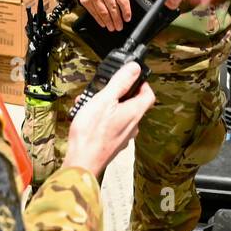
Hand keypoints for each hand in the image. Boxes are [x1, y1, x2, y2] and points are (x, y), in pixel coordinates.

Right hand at [65, 62, 155, 176]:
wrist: (82, 161)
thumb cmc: (92, 133)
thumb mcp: (104, 99)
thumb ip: (121, 83)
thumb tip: (135, 69)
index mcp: (135, 112)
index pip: (149, 94)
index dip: (141, 83)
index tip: (130, 78)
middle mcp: (133, 125)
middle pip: (132, 103)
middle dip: (117, 94)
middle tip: (103, 91)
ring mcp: (123, 136)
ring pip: (119, 114)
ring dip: (106, 106)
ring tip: (89, 104)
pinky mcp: (113, 143)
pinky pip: (111, 125)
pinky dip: (102, 118)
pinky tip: (87, 118)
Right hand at [79, 0, 131, 30]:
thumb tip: (125, 12)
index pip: (122, 0)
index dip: (126, 12)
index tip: (127, 19)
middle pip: (113, 8)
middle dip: (117, 20)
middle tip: (119, 27)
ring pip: (104, 13)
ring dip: (109, 22)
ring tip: (112, 27)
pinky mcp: (86, 1)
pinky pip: (94, 13)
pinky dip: (100, 20)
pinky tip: (104, 24)